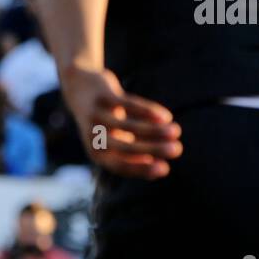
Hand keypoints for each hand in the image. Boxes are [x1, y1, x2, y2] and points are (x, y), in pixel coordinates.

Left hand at [62, 65, 181, 178]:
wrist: (81, 89)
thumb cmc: (105, 122)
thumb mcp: (118, 140)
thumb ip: (136, 155)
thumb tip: (161, 170)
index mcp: (96, 153)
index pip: (119, 166)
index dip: (142, 169)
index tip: (165, 169)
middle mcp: (93, 137)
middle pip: (124, 147)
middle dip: (153, 150)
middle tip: (177, 150)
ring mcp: (96, 116)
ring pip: (128, 125)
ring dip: (155, 130)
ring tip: (176, 131)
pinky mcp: (103, 97)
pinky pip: (128, 105)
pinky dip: (148, 111)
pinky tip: (165, 116)